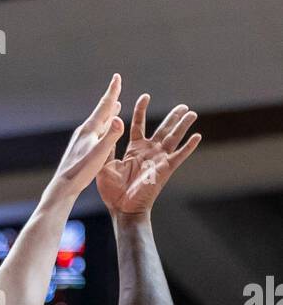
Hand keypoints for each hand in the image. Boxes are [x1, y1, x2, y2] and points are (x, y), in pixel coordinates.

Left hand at [49, 74, 124, 198]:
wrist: (63, 186)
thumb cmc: (81, 171)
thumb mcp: (99, 153)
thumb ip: (110, 136)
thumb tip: (118, 118)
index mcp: (90, 129)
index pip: (104, 106)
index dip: (113, 91)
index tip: (117, 76)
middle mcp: (84, 131)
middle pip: (101, 111)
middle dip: (111, 98)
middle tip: (117, 85)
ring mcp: (81, 140)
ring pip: (99, 121)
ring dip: (108, 112)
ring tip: (115, 105)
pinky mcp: (80, 148)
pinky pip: (95, 132)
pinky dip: (103, 126)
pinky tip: (102, 130)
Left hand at [96, 94, 200, 217]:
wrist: (122, 208)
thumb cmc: (112, 191)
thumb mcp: (106, 165)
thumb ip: (108, 148)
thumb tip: (108, 129)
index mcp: (134, 150)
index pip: (139, 125)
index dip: (141, 110)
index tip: (145, 96)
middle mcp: (148, 152)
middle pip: (163, 129)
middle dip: (173, 117)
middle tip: (182, 105)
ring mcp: (158, 160)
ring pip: (173, 138)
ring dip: (183, 125)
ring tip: (192, 113)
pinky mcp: (165, 169)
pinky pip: (179, 155)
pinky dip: (188, 146)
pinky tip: (198, 136)